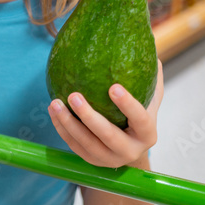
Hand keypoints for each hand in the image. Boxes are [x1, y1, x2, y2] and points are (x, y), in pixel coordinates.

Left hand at [48, 60, 163, 168]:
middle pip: (108, 135)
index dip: (128, 105)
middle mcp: (130, 151)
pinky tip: (52, 110)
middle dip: (89, 117)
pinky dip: (62, 128)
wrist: (131, 148)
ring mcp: (109, 159)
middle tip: (74, 95)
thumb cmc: (140, 115)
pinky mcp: (91, 161)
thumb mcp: (150, 99)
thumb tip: (147, 43)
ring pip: (86, 143)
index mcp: (147, 134)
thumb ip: (151, 76)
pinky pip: (73, 145)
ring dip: (69, 123)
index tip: (113, 86)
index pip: (139, 119)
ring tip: (55, 102)